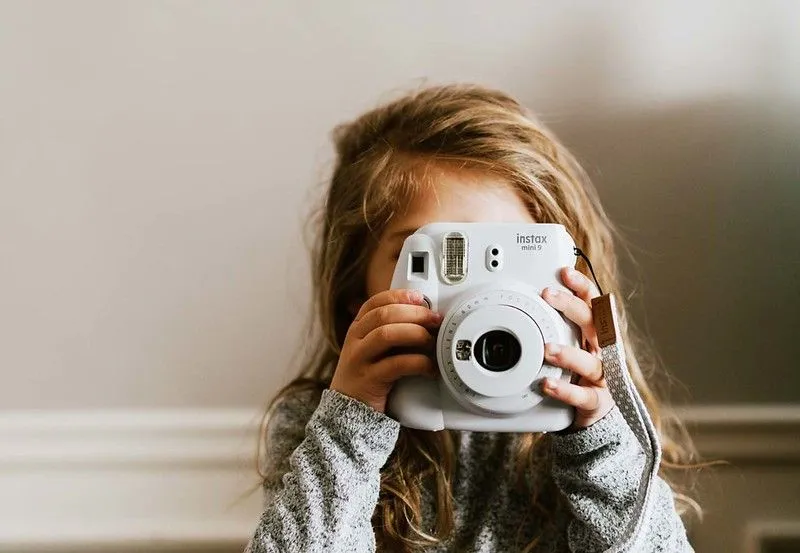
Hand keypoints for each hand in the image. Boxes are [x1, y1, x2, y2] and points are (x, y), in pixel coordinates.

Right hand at [330, 289, 441, 412]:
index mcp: (357, 329)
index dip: (399, 296)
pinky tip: (429, 368)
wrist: (347, 409)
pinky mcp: (369, 380)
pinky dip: (418, 363)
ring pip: (386, 334)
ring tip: (431, 342)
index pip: (375, 302)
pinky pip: (396, 365)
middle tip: (435, 320)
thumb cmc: (367, 376)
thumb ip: (390, 332)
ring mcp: (359, 359)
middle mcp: (356, 340)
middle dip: (414, 314)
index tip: (420, 298)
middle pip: (384, 315)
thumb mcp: (372, 349)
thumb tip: (424, 318)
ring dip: (415, 334)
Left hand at [540, 267, 613, 428]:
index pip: (594, 304)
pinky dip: (566, 390)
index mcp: (597, 334)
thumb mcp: (573, 344)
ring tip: (546, 349)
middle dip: (571, 306)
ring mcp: (602, 376)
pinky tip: (548, 384)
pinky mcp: (597, 401)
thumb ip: (561, 323)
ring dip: (568, 354)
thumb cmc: (581, 372)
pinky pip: (583, 395)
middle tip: (548, 295)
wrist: (598, 411)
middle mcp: (603, 351)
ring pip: (590, 362)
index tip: (565, 272)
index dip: (582, 286)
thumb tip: (539, 294)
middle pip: (593, 324)